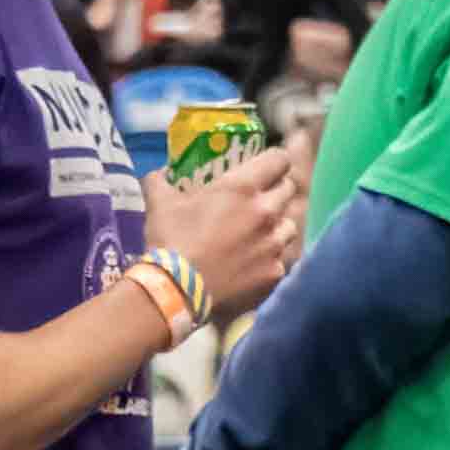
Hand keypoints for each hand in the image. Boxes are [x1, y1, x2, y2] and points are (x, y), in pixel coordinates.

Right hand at [142, 140, 303, 309]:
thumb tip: (159, 173)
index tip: (266, 168)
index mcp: (243, 187)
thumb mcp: (161, 203)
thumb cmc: (171, 240)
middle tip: (260, 199)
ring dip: (279, 224)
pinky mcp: (276, 272)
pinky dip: (272, 257)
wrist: (177, 290)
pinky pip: (282, 258)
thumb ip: (161, 181)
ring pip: (290, 225)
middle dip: (277, 190)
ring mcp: (275, 244)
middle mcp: (267, 211)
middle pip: (289, 190)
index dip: (274, 161)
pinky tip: (256, 263)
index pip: (280, 160)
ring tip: (261, 232)